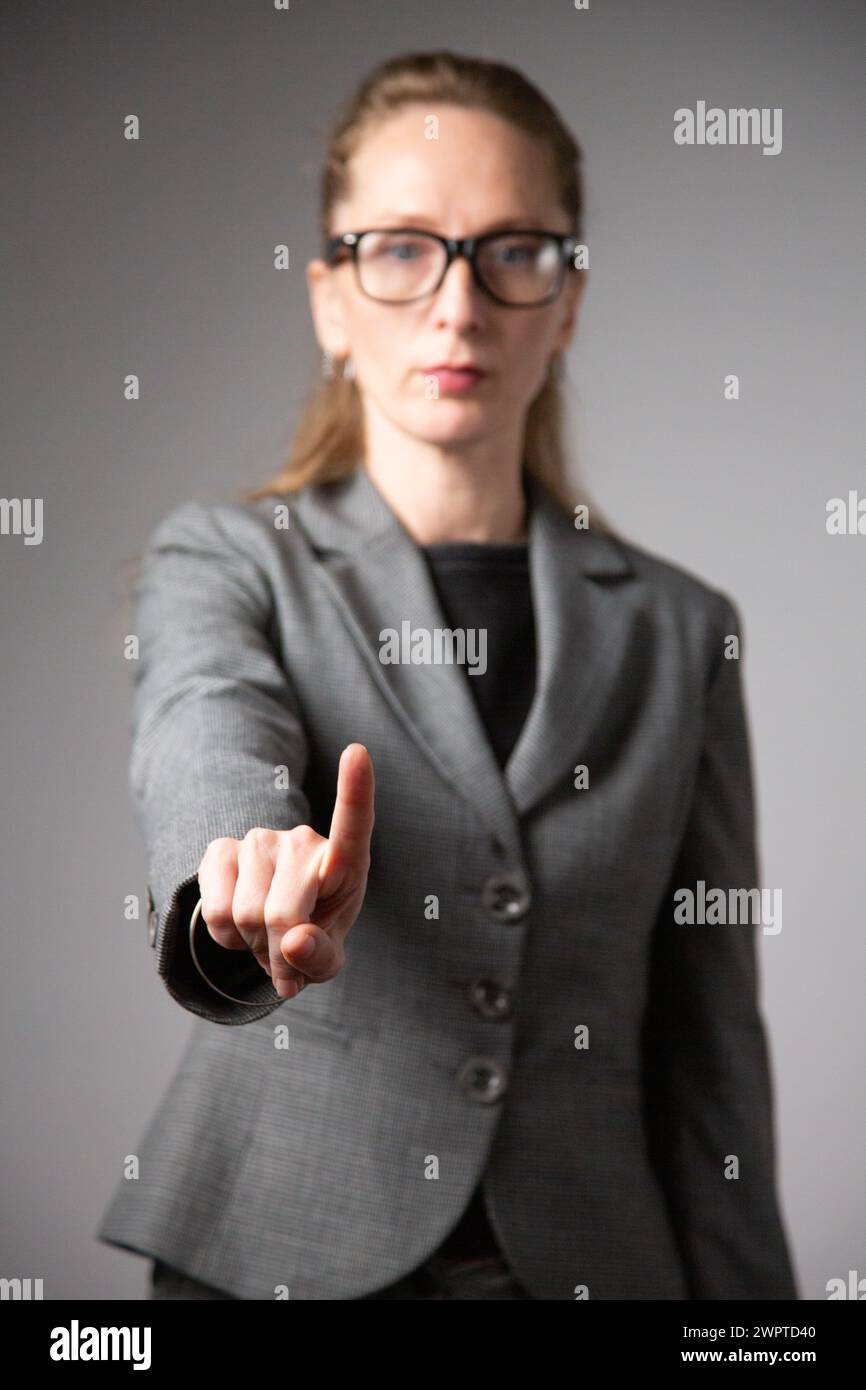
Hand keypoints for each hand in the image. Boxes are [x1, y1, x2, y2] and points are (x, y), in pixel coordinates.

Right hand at [196, 743, 374, 999]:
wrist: (272, 927)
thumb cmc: (314, 935)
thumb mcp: (328, 959)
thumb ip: (320, 959)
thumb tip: (293, 941)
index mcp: (345, 861)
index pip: (353, 822)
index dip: (355, 789)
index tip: (357, 752)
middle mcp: (302, 840)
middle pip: (282, 915)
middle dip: (279, 955)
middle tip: (286, 960)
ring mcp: (260, 839)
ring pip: (245, 916)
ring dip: (252, 945)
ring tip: (267, 937)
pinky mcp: (222, 848)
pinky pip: (215, 910)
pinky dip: (226, 936)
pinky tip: (241, 926)